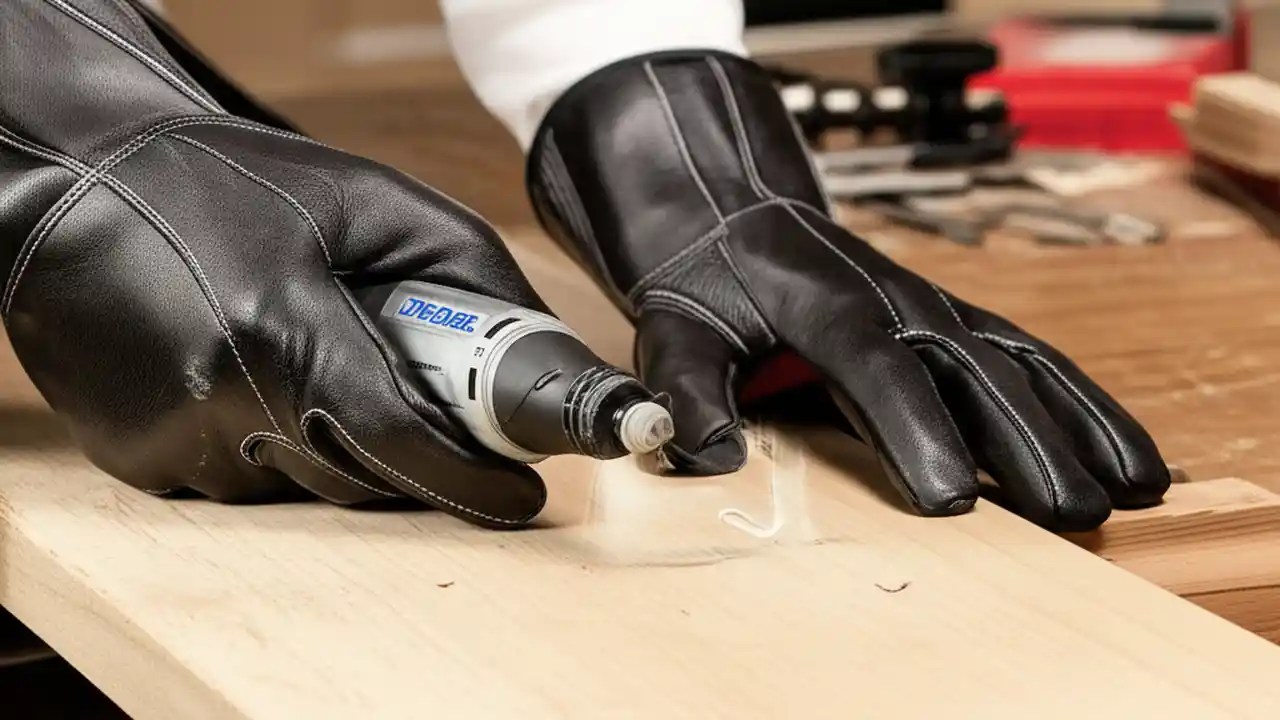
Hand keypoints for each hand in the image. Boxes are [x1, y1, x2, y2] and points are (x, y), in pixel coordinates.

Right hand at [1, 0, 546, 525]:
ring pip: (306, 487)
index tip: (522, 489)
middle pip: (364, 477)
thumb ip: (463, 263)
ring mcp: (170, 441)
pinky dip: (277, 444)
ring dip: (341, 447)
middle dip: (416, 454)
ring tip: (319, 360)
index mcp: (279, 329)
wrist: (70, 184)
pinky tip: (256, 375)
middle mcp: (219, 401)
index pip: (403, 441)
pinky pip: (244, 480)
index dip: (474, 477)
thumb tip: (534, 338)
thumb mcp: (362, 194)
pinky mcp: (136, 460)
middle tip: (434, 406)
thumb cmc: (221, 180)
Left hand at [526, 51, 1168, 529]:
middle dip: (1026, 443)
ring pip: (1023, 363)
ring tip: (1133, 490)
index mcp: (826, 308)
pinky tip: (1129, 455)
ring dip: (1082, 424)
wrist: (735, 217)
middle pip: (973, 371)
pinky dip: (1087, 404)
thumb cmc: (707, 286)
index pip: (878, 368)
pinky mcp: (958, 321)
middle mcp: (897, 304)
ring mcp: (937, 309)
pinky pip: (1035, 359)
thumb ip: (684, 390)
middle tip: (1069, 515)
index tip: (949, 502)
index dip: (915, 430)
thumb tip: (706, 452)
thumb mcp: (672, 333)